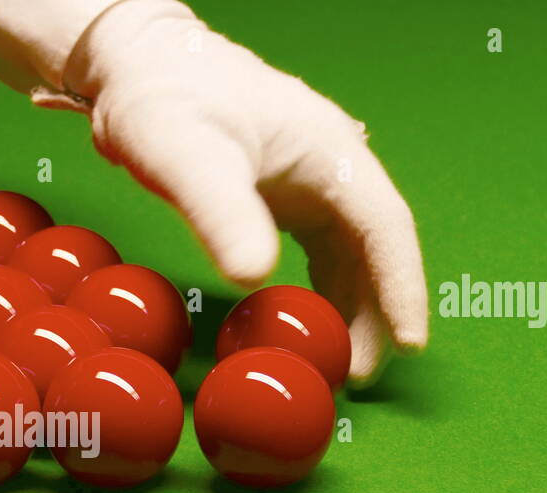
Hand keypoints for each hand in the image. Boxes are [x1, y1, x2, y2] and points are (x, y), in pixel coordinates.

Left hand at [52, 0, 427, 385]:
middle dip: (377, 311)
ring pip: (349, 251)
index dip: (401, 287)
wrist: (136, 64)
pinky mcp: (282, 191)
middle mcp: (330, 163)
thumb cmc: (162, 98)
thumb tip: (254, 278)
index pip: (385, 226)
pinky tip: (306, 321)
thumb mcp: (185, 155)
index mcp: (328, 150)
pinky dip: (320, 288)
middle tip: (359, 374)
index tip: (410, 344)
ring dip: (350, 305)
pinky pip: (320, 248)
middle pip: (375, 246)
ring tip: (339, 361)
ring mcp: (309, 177)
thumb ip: (220, 213)